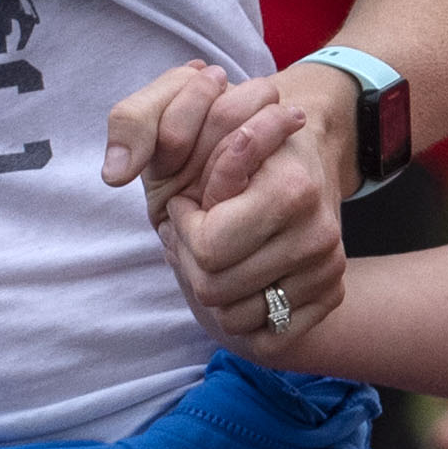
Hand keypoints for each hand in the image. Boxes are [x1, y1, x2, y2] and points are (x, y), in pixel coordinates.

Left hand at [126, 66, 347, 354]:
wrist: (302, 152)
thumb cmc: (227, 137)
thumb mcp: (175, 111)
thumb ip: (138, 125)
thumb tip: (115, 172)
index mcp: (292, 188)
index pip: (208, 248)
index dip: (184, 226)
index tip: (192, 201)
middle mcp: (318, 236)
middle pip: (214, 289)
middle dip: (191, 258)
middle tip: (200, 229)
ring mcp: (328, 270)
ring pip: (234, 319)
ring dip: (210, 286)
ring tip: (217, 250)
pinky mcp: (331, 296)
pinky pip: (266, 337)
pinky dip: (239, 313)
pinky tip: (238, 277)